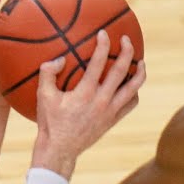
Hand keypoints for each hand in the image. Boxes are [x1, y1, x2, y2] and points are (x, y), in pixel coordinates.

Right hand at [33, 30, 145, 177]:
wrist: (60, 150)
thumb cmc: (50, 122)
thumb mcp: (43, 96)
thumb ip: (48, 73)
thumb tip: (60, 58)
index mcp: (85, 93)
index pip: (99, 63)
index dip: (103, 45)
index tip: (103, 33)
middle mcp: (102, 101)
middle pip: (122, 71)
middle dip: (127, 51)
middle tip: (126, 39)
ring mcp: (111, 111)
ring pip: (133, 88)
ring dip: (139, 72)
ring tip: (140, 61)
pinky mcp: (114, 120)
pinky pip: (131, 103)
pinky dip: (134, 92)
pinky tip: (131, 85)